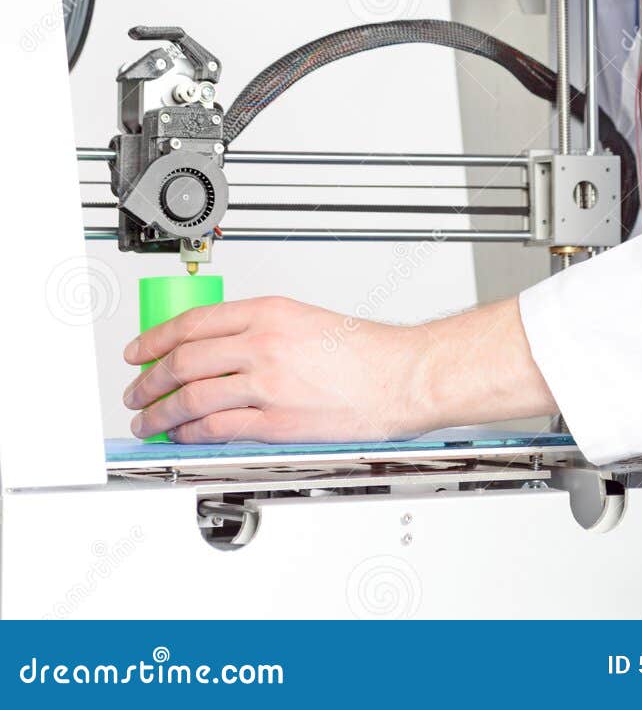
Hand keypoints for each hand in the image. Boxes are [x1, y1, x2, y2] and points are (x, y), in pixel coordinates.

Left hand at [123, 297, 421, 443]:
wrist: (400, 376)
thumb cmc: (363, 351)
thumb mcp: (305, 320)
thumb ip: (261, 330)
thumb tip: (218, 349)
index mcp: (270, 312)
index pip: (195, 322)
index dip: (156, 338)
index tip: (140, 349)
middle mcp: (264, 343)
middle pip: (185, 360)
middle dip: (150, 379)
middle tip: (136, 389)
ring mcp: (268, 384)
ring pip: (193, 397)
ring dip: (162, 413)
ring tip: (149, 420)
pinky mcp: (277, 422)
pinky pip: (217, 427)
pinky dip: (191, 433)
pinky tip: (182, 435)